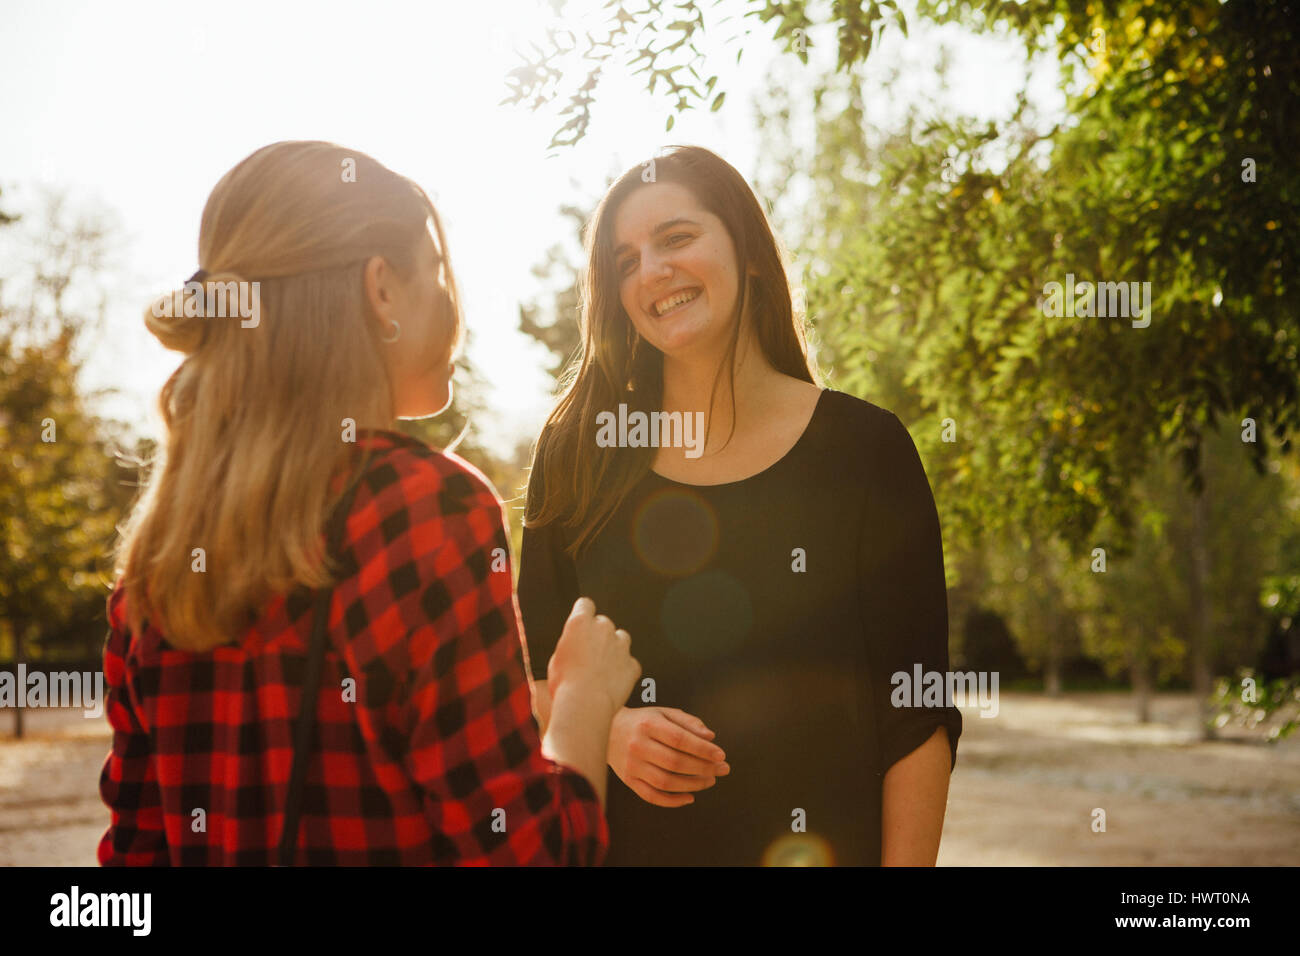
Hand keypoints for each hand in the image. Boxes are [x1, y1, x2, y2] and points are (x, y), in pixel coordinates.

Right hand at [546, 597, 640, 718]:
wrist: (585, 705)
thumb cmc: (565, 684)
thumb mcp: (556, 658)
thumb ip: (571, 644)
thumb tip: (576, 645)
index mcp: (580, 623)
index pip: (585, 604)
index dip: (584, 613)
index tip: (582, 623)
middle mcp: (603, 628)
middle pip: (604, 623)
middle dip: (598, 635)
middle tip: (589, 656)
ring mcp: (621, 645)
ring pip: (621, 639)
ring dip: (614, 649)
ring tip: (602, 669)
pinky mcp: (633, 664)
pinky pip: (629, 663)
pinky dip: (624, 671)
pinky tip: (612, 683)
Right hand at [608, 706, 729, 807]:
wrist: (606, 731)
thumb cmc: (643, 721)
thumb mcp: (664, 713)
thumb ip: (688, 722)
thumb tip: (710, 737)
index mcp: (648, 724)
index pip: (680, 739)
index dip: (702, 749)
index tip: (721, 755)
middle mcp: (638, 745)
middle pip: (675, 762)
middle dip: (703, 768)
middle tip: (722, 769)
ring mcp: (632, 765)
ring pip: (666, 782)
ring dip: (692, 785)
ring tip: (709, 780)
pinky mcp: (628, 780)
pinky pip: (652, 796)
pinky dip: (673, 801)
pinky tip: (690, 797)